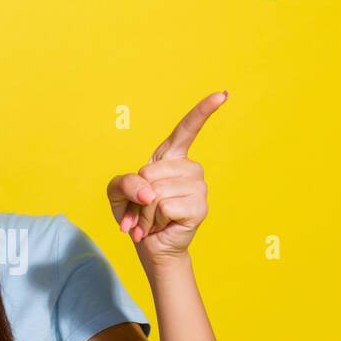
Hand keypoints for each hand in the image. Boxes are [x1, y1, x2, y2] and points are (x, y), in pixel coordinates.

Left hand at [107, 90, 227, 264]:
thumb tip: (149, 192)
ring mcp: (198, 187)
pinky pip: (163, 206)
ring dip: (145, 212)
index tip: (223, 94)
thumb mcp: (117, 194)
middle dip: (137, 197)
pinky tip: (162, 226)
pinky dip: (154, 220)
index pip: (187, 129)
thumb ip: (124, 182)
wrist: (150, 246)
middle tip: (144, 211)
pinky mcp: (199, 207)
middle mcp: (190, 169)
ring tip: (153, 220)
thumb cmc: (136, 216)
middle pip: (149, 172)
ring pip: (155, 191)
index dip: (204, 111)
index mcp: (172, 158)